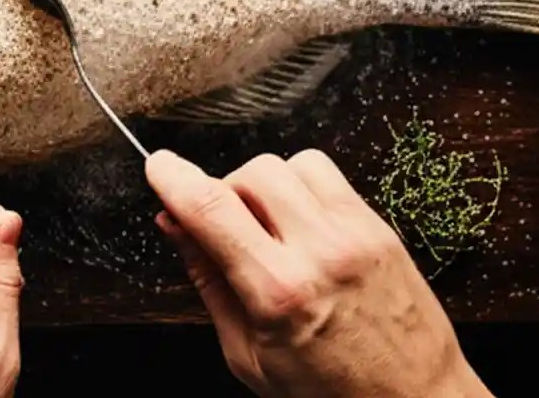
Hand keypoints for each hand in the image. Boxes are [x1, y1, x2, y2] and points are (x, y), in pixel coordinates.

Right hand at [146, 149, 492, 397]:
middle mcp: (322, 253)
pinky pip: (328, 175)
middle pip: (251, 172)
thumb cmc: (329, 394)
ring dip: (266, 185)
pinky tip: (300, 226)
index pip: (211, 209)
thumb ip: (208, 281)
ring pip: (292, 163)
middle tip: (224, 229)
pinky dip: (302, 187)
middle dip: (225, 191)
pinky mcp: (380, 227)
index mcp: (279, 293)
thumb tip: (173, 225)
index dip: (173, 178)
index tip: (158, 166)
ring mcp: (357, 234)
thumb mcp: (248, 355)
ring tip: (267, 228)